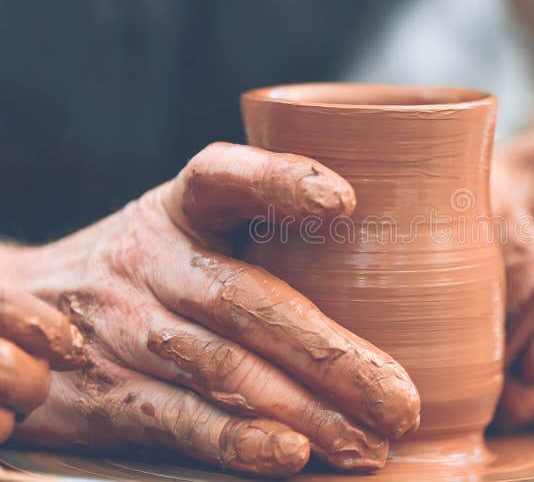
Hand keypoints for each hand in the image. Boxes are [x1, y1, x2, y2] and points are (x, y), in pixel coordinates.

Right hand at [0, 143, 419, 475]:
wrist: (27, 309)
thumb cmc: (149, 266)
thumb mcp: (188, 227)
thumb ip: (259, 230)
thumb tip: (379, 254)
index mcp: (179, 208)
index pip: (223, 176)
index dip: (280, 181)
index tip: (344, 203)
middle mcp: (149, 260)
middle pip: (246, 301)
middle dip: (330, 355)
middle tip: (399, 400)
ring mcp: (121, 327)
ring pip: (223, 367)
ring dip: (303, 411)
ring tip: (367, 444)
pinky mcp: (104, 391)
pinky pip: (178, 416)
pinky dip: (236, 440)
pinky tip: (291, 455)